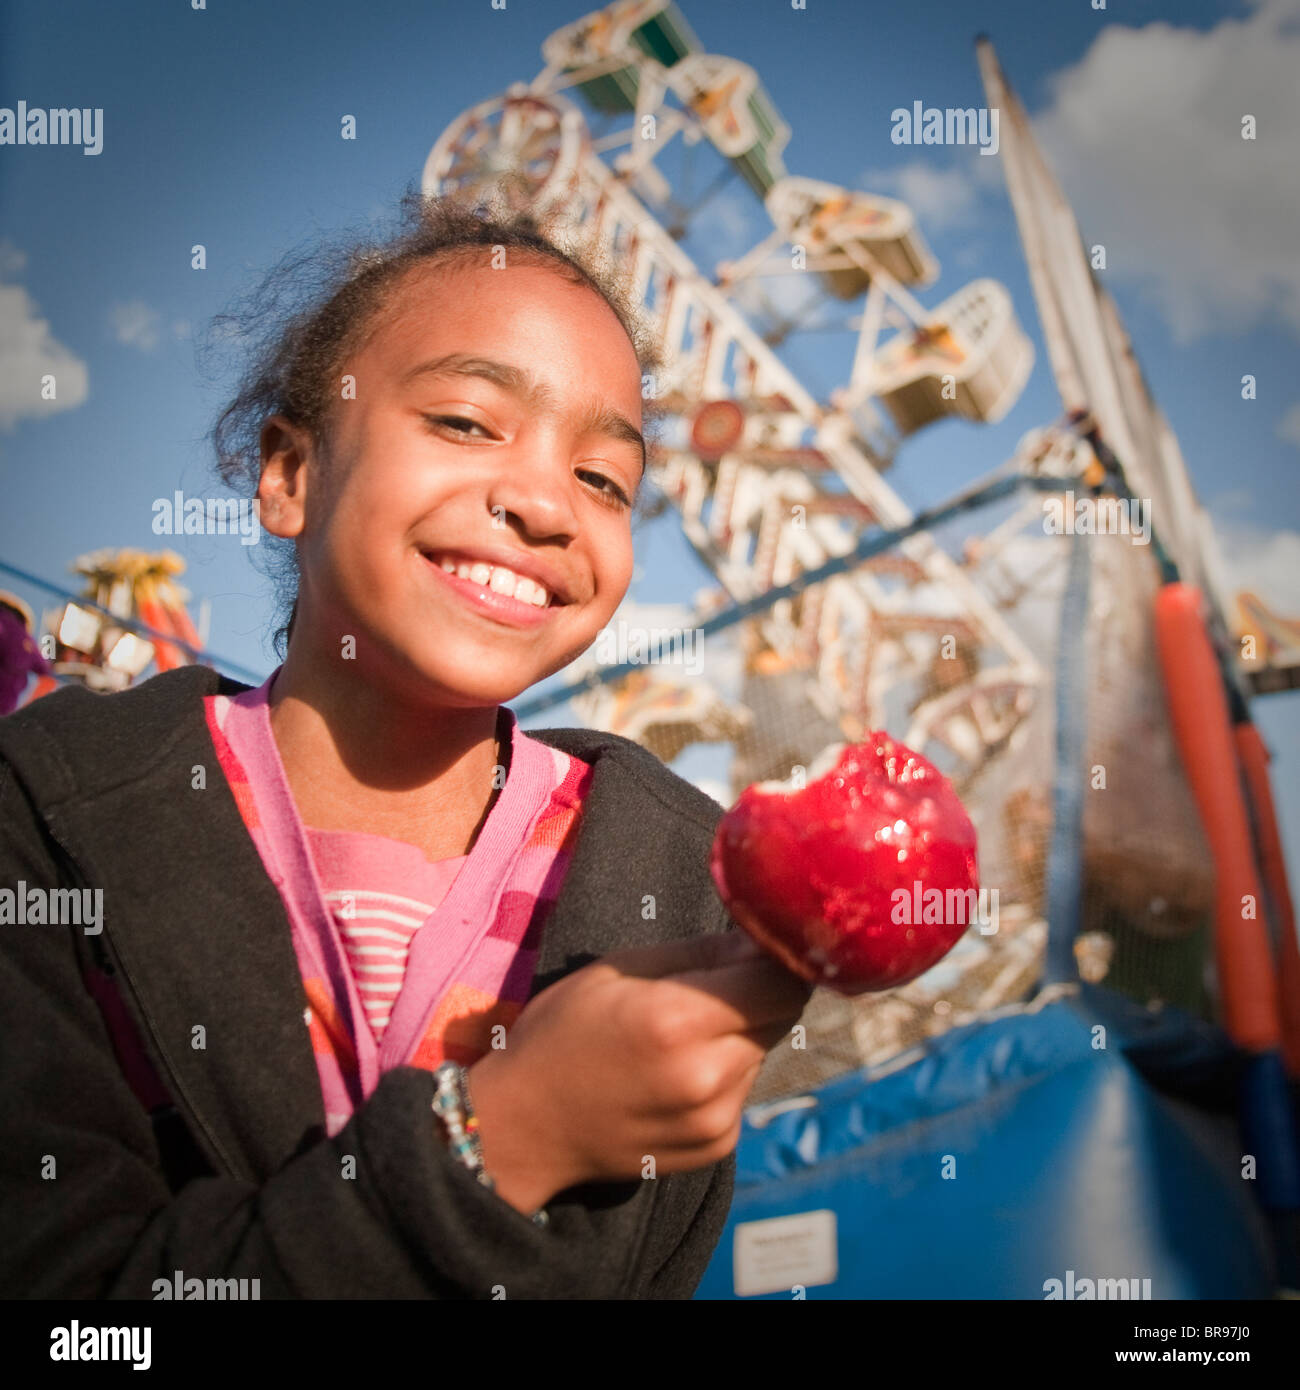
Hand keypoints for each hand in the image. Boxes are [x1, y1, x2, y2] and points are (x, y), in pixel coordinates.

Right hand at [468, 931, 811, 1214]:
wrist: (525, 1124)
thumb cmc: (562, 1031)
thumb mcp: (620, 968)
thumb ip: (701, 953)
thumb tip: (761, 938)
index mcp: (678, 1021)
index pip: (780, 980)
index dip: (775, 955)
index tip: (758, 944)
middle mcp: (706, 1076)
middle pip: (781, 1014)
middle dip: (756, 992)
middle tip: (708, 988)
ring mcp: (715, 1119)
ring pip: (764, 1050)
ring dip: (740, 1033)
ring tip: (681, 1035)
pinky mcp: (716, 1146)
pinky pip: (744, 1088)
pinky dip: (724, 1071)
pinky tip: (675, 1072)